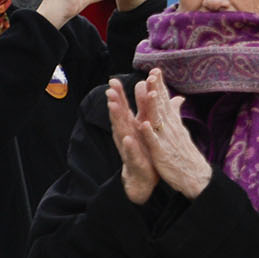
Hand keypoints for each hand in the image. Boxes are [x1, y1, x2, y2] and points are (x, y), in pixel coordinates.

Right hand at [106, 80, 156, 203]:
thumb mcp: (146, 128)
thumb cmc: (144, 149)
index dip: (119, 95)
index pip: (123, 108)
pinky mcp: (135, 160)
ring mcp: (129, 147)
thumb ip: (147, 110)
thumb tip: (148, 90)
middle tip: (110, 90)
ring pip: (122, 132)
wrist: (145, 177)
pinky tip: (127, 138)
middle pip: (119, 117)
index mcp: (130, 126)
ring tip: (114, 108)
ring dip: (117, 120)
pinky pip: (131, 152)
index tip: (113, 80)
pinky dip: (129, 145)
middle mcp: (126, 135)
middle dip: (114, 103)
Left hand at [131, 70, 210, 198]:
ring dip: (154, 107)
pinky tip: (144, 124)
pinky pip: (155, 142)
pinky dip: (150, 133)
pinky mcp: (162, 153)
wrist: (194, 176)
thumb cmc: (185, 153)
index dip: (160, 85)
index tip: (155, 70)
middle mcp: (170, 128)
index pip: (165, 101)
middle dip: (157, 90)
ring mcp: (166, 140)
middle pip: (162, 106)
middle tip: (153, 74)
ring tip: (150, 93)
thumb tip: (178, 98)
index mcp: (172, 122)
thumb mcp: (180, 130)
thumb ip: (175, 113)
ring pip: (158, 121)